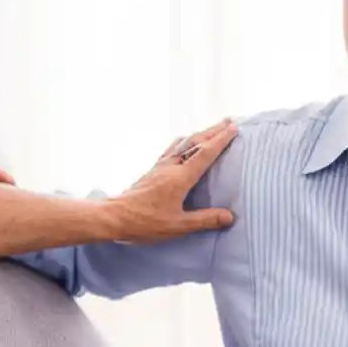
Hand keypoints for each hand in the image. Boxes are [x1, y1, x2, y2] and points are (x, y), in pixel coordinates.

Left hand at [107, 118, 238, 242]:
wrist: (114, 217)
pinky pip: (172, 149)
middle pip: (195, 142)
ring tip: (211, 129)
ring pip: (183, 143)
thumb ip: (205, 220)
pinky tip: (183, 143)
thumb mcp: (178, 225)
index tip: (233, 129)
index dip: (220, 140)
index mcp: (180, 177)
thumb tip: (229, 216)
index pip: (205, 153)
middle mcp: (170, 166)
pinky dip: (183, 142)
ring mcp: (160, 166)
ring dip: (199, 134)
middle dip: (213, 131)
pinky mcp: (153, 170)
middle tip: (228, 121)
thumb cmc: (145, 222)